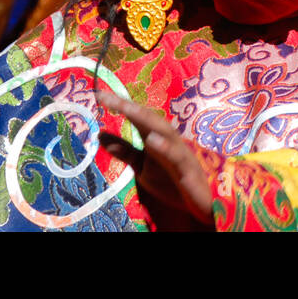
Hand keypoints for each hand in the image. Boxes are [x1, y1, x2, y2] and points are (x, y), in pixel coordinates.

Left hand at [96, 89, 213, 224]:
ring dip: (146, 119)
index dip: (120, 106)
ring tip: (128, 109)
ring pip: (165, 132)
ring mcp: (179, 153)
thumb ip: (124, 150)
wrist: (199, 203)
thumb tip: (99, 135)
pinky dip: (166, 148)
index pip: (136, 118)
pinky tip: (152, 140)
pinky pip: (177, 157)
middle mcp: (167, 140)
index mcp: (155, 137)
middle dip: (129, 107)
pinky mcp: (188, 171)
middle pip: (149, 119)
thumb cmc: (171, 180)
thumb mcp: (142, 165)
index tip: (98, 96)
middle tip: (107, 98)